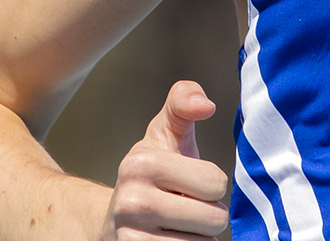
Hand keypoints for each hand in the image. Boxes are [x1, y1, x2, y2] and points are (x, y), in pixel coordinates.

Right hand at [102, 80, 229, 239]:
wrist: (114, 220)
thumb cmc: (152, 174)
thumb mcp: (164, 133)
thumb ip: (183, 103)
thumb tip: (207, 105)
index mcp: (141, 164)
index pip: (215, 182)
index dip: (213, 184)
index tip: (192, 182)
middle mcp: (132, 203)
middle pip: (214, 218)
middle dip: (210, 214)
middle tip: (187, 207)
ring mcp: (131, 239)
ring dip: (200, 236)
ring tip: (179, 226)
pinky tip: (173, 240)